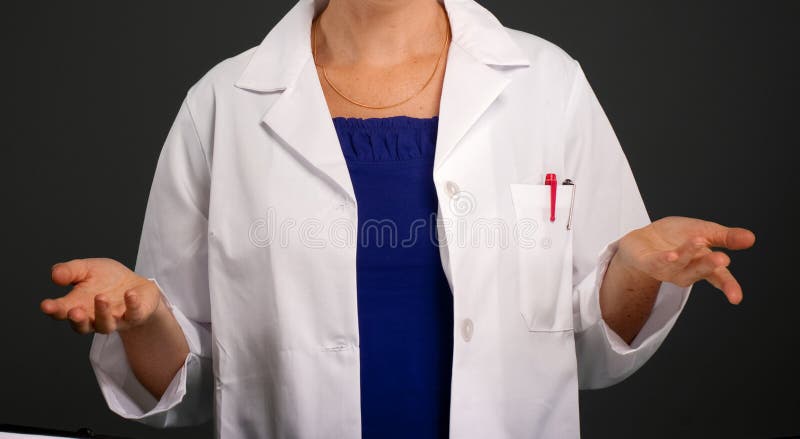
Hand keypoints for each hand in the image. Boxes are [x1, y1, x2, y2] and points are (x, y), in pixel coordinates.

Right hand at [41, 258, 161, 333]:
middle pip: (82, 326)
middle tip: (73, 311)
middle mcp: (94, 317)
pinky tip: (130, 294)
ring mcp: (115, 320)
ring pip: (105, 325)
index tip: (46, 305)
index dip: (54, 310)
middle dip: (77, 320)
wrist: (137, 286)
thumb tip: (55, 275)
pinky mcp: (135, 316)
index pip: (62, 311)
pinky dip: (132, 305)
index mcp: (78, 305)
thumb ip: (70, 271)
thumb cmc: (108, 279)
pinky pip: (133, 314)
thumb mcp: (87, 269)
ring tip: (101, 297)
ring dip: (102, 312)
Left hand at [616, 216, 755, 303]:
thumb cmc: (674, 238)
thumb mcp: (703, 232)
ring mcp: (666, 269)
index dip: (728, 287)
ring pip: (679, 265)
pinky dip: (665, 260)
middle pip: (700, 270)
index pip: (719, 277)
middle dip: (710, 265)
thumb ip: (725, 237)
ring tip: (699, 241)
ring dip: (689, 254)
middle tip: (722, 258)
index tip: (736, 297)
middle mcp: (686, 270)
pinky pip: (657, 263)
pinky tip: (671, 255)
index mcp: (702, 263)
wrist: (641, 240)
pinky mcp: (648, 263)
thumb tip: (751, 238)